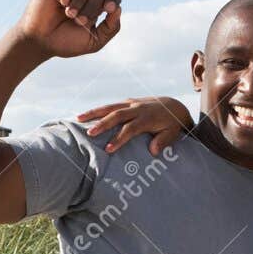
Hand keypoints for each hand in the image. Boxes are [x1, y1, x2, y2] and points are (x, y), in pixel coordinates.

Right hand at [18, 0, 121, 58]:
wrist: (40, 41)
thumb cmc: (66, 42)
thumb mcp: (94, 41)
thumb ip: (111, 28)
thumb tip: (119, 8)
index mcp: (98, 5)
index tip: (109, 8)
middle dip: (93, 6)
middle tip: (79, 21)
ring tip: (69, 14)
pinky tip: (63, 1)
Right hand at [78, 96, 193, 154]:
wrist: (174, 106)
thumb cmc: (172, 125)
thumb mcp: (172, 134)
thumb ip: (164, 142)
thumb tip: (153, 151)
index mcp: (147, 118)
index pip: (130, 129)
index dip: (119, 139)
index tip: (108, 149)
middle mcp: (137, 108)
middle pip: (117, 115)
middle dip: (102, 124)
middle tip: (90, 134)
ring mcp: (131, 103)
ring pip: (110, 107)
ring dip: (94, 112)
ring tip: (78, 118)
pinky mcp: (127, 102)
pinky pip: (111, 105)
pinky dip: (98, 110)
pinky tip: (86, 116)